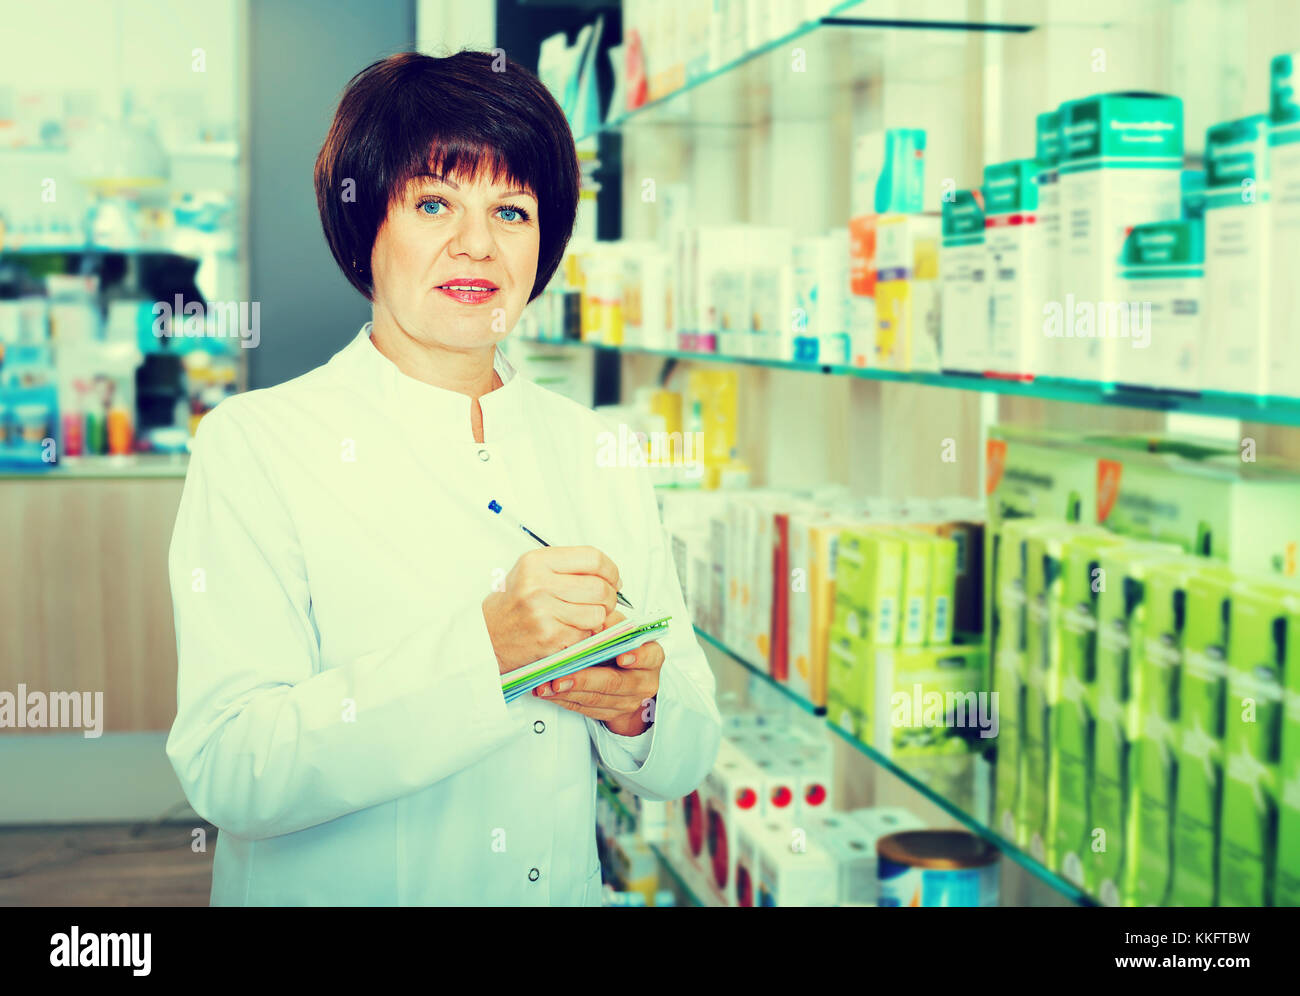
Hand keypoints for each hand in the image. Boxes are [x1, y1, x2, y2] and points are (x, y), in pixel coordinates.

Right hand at [482, 546, 620, 674]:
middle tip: (603, 603)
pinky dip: (585, 635)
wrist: (486, 637)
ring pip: (597, 613)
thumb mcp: (533, 573)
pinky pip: (586, 634)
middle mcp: (539, 584)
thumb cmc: (514, 605)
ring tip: (583, 618)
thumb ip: (569, 568)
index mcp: (536, 562)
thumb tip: (613, 577)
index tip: (614, 580)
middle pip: (600, 587)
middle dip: (609, 597)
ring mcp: (544, 612)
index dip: (611, 570)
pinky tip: (569, 631)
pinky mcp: (550, 637)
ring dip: (598, 618)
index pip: (592, 558)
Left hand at [532, 609, 662, 735]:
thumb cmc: (624, 648)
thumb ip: (611, 625)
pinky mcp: (611, 713)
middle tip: (560, 677)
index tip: (622, 657)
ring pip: (595, 699)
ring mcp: (628, 700)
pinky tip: (549, 692)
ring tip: (547, 684)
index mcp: (652, 656)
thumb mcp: (622, 631)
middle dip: (584, 680)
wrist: (630, 680)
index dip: (636, 657)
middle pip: (614, 682)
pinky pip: (585, 708)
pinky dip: (564, 700)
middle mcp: (643, 681)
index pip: (648, 656)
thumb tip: (594, 620)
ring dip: (568, 692)